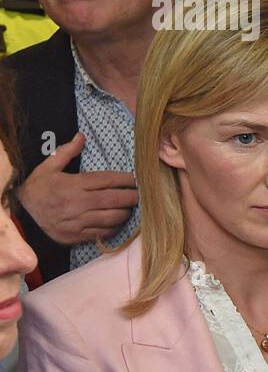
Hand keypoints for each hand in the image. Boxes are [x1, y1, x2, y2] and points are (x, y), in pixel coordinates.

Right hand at [16, 132, 137, 245]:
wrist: (21, 216)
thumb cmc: (37, 189)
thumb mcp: (47, 168)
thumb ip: (66, 152)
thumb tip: (81, 136)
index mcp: (73, 184)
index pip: (106, 180)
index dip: (125, 179)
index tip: (136, 179)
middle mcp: (77, 203)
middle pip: (113, 199)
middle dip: (131, 197)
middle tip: (141, 194)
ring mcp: (77, 221)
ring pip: (111, 218)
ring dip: (125, 212)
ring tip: (131, 207)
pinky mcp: (76, 236)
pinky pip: (102, 233)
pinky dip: (114, 227)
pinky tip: (118, 221)